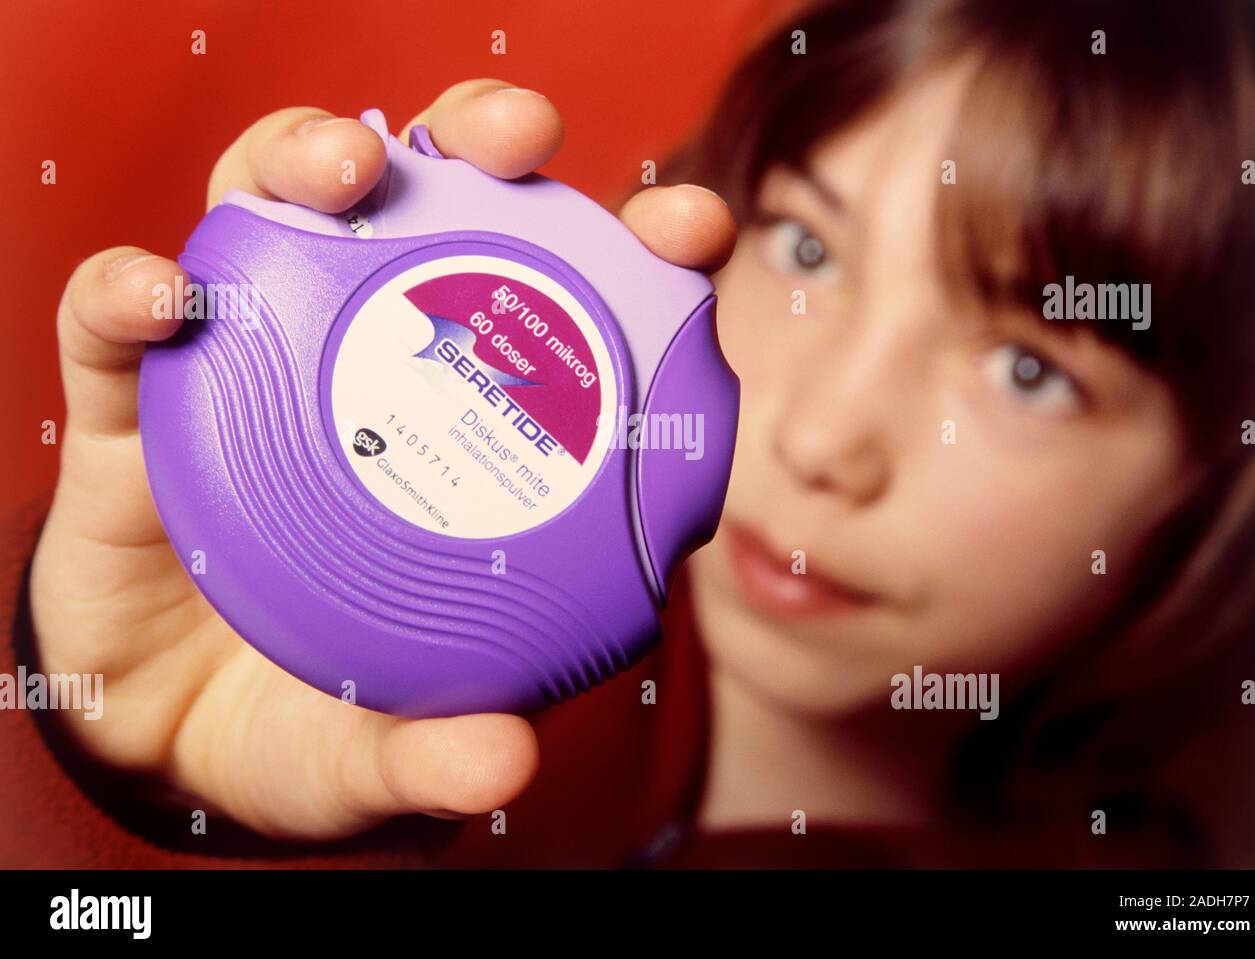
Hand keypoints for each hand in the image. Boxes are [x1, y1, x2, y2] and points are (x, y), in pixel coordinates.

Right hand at [29, 79, 736, 839]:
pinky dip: (130, 296)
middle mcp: (367, 367)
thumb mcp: (382, 744)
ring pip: (274, 216)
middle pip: (427, 212)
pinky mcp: (138, 399)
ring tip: (344, 170)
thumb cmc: (312, 715)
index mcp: (463, 430)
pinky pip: (116, 323)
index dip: (634, 253)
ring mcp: (252, 366)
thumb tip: (502, 760)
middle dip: (479, 144)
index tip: (687, 228)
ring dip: (307, 160)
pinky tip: (164, 302)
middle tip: (518, 139)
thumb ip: (435, 752)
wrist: (169, 736)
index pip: (562, 312)